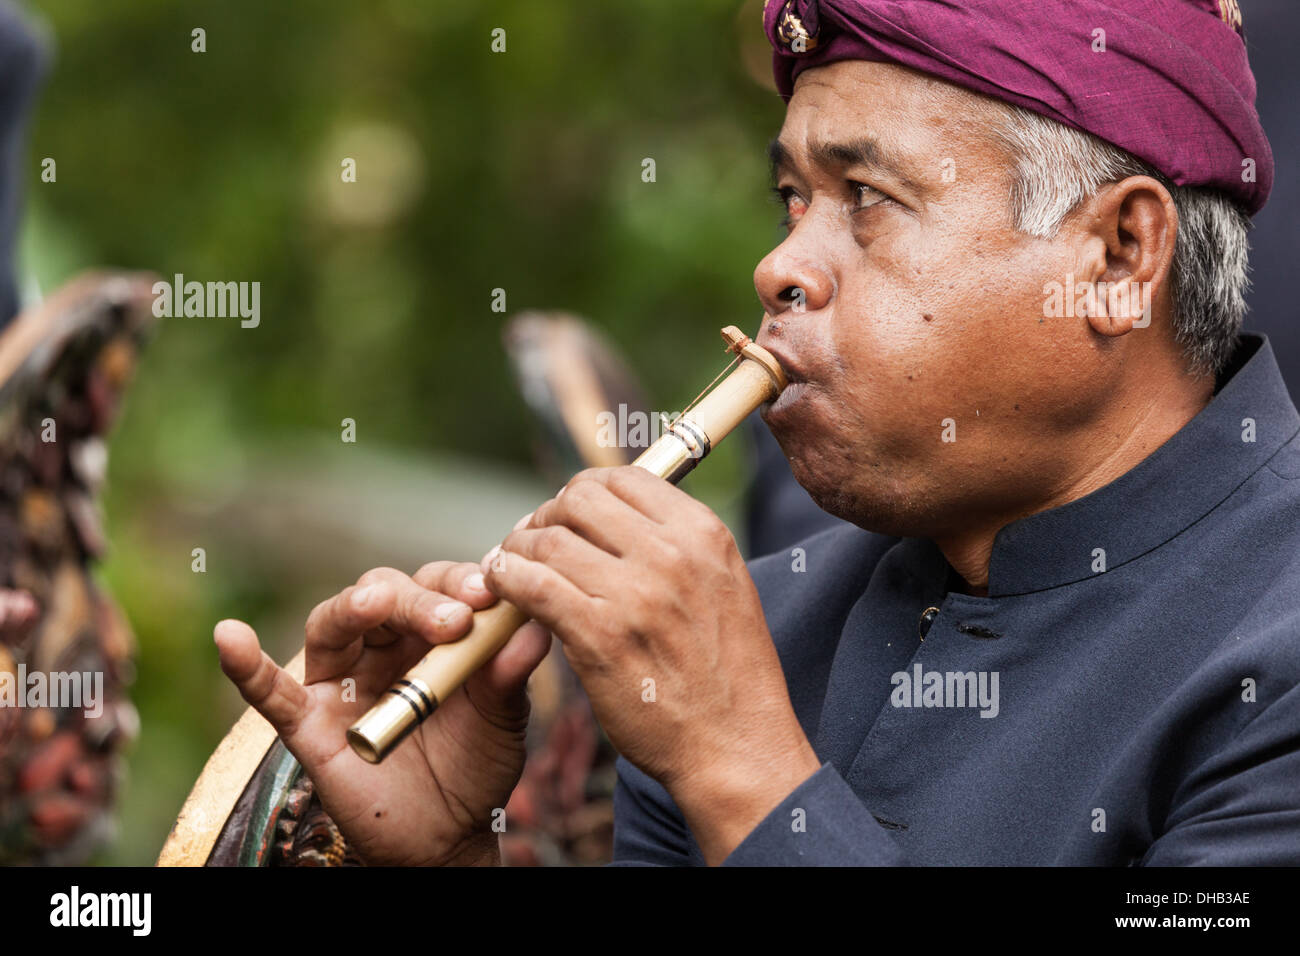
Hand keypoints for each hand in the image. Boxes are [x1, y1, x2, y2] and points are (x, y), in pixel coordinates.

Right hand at [214, 561, 550, 865]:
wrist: (448, 835)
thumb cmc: (475, 763)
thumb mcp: (502, 718)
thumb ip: (509, 674)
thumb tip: (533, 628)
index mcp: (430, 632)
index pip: (437, 586)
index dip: (460, 583)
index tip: (491, 595)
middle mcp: (380, 645)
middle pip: (385, 595)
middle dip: (419, 598)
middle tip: (457, 617)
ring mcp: (340, 681)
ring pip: (332, 625)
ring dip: (353, 608)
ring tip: (377, 603)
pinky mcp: (307, 724)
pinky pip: (269, 693)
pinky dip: (246, 665)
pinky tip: (230, 637)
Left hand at [483, 466, 820, 863]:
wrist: (737, 747)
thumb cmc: (727, 675)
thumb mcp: (723, 586)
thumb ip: (678, 547)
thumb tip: (617, 518)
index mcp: (703, 534)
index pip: (624, 477)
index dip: (583, 492)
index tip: (567, 517)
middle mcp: (672, 554)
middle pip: (579, 499)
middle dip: (546, 515)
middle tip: (532, 543)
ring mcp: (635, 594)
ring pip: (547, 540)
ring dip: (517, 549)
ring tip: (510, 568)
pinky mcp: (600, 637)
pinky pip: (532, 585)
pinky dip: (507, 579)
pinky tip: (504, 588)